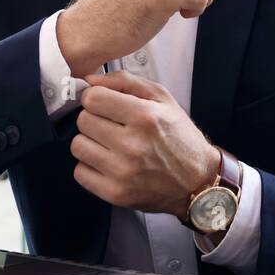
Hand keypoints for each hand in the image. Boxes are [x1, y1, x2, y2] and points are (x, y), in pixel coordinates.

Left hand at [71, 71, 219, 218]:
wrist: (197, 181)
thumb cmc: (179, 138)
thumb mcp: (163, 99)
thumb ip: (125, 82)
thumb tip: (89, 80)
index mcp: (145, 117)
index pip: (92, 98)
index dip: (95, 98)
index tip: (104, 104)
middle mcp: (133, 145)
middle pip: (83, 121)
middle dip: (94, 119)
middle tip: (110, 125)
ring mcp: (123, 172)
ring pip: (77, 146)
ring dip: (90, 143)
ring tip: (109, 145)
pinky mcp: (116, 193)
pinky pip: (80, 172)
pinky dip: (90, 167)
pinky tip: (108, 163)